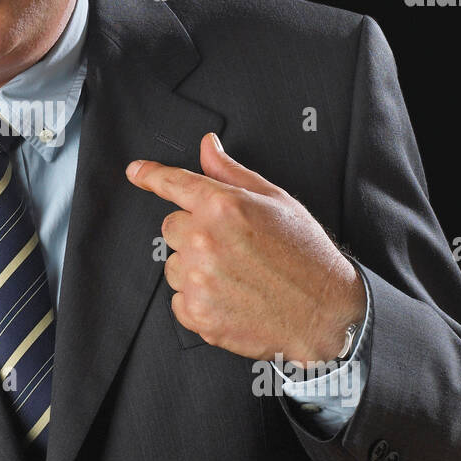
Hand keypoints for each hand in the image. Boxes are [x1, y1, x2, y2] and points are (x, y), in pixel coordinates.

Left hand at [126, 134, 363, 364]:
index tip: (135, 172)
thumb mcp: (276, 201)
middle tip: (232, 247)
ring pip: (173, 265)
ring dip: (195, 269)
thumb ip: (232, 173)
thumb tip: (208, 146)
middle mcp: (204, 240)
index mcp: (223, 206)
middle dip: (194, 233)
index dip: (151, 175)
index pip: (174, 184)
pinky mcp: (197, 313)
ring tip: (236, 276)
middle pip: (171, 227)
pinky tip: (231, 298)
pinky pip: (179, 300)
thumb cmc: (306, 255)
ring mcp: (198, 279)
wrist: (325, 313)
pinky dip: (198, 301)